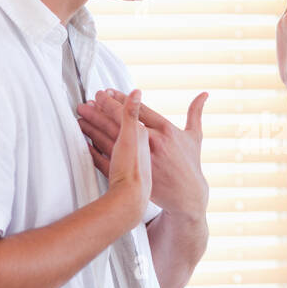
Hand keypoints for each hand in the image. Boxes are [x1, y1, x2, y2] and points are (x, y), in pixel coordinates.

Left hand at [78, 88, 208, 220]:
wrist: (187, 196)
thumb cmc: (190, 165)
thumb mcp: (194, 137)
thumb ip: (196, 113)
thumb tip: (205, 94)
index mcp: (166, 130)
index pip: (140, 109)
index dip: (122, 99)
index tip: (107, 91)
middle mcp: (153, 142)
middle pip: (122, 120)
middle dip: (103, 107)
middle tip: (89, 99)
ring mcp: (142, 157)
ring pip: (112, 136)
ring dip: (95, 124)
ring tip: (82, 114)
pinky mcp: (134, 172)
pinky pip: (111, 158)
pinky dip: (96, 147)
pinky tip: (85, 139)